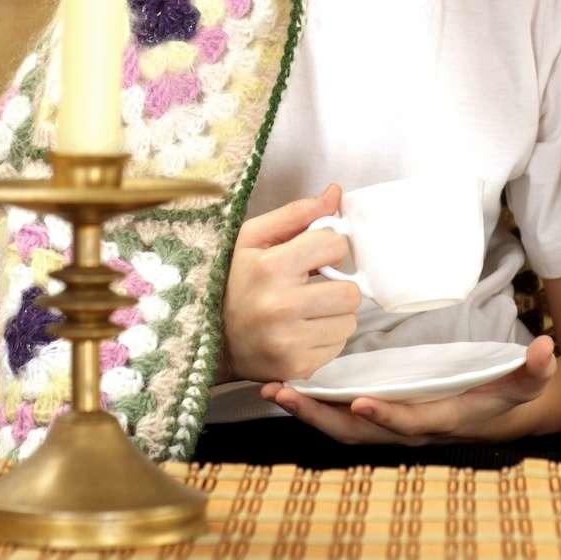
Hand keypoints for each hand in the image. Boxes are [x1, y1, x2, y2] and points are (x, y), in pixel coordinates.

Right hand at [222, 183, 362, 382]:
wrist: (210, 339)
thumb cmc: (234, 280)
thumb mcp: (253, 238)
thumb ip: (297, 213)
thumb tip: (336, 192)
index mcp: (270, 267)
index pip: (334, 245)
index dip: (326, 247)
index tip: (311, 257)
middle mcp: (281, 306)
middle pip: (350, 291)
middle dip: (336, 285)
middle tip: (313, 287)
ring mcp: (289, 341)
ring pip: (349, 321)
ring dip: (334, 313)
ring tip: (308, 310)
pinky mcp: (296, 367)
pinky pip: (337, 346)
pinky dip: (326, 337)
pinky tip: (302, 331)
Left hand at [260, 335, 556, 444]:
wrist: (501, 416)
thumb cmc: (510, 392)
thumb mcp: (528, 381)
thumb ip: (536, 368)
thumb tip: (547, 350)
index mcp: (442, 419)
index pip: (410, 423)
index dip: (386, 417)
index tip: (359, 402)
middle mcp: (410, 430)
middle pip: (358, 434)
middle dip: (320, 416)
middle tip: (283, 391)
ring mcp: (391, 426)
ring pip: (342, 428)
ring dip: (307, 411)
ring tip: (271, 388)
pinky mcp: (380, 415)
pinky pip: (341, 417)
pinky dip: (314, 405)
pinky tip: (287, 386)